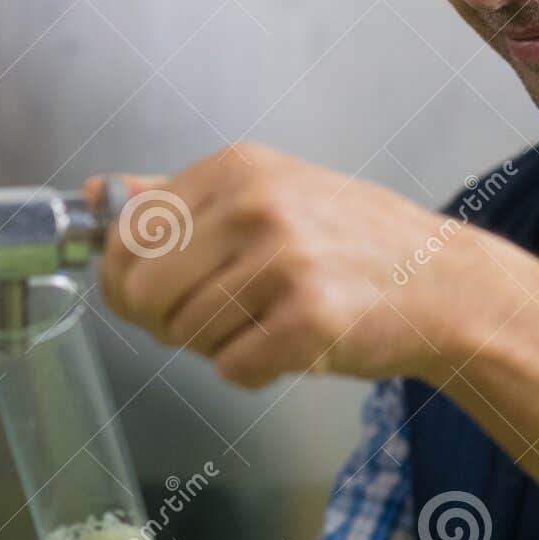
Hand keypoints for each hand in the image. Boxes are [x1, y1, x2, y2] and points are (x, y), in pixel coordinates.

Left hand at [92, 142, 488, 387]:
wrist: (442, 281)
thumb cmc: (349, 242)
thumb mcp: (264, 191)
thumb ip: (176, 196)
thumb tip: (96, 194)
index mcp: (235, 169)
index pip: (125, 238)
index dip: (130, 282)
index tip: (160, 292)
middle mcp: (256, 204)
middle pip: (144, 291)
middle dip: (167, 321)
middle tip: (219, 317)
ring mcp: (286, 258)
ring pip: (186, 335)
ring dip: (220, 346)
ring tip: (270, 320)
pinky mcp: (311, 317)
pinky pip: (234, 368)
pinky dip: (256, 370)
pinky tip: (294, 343)